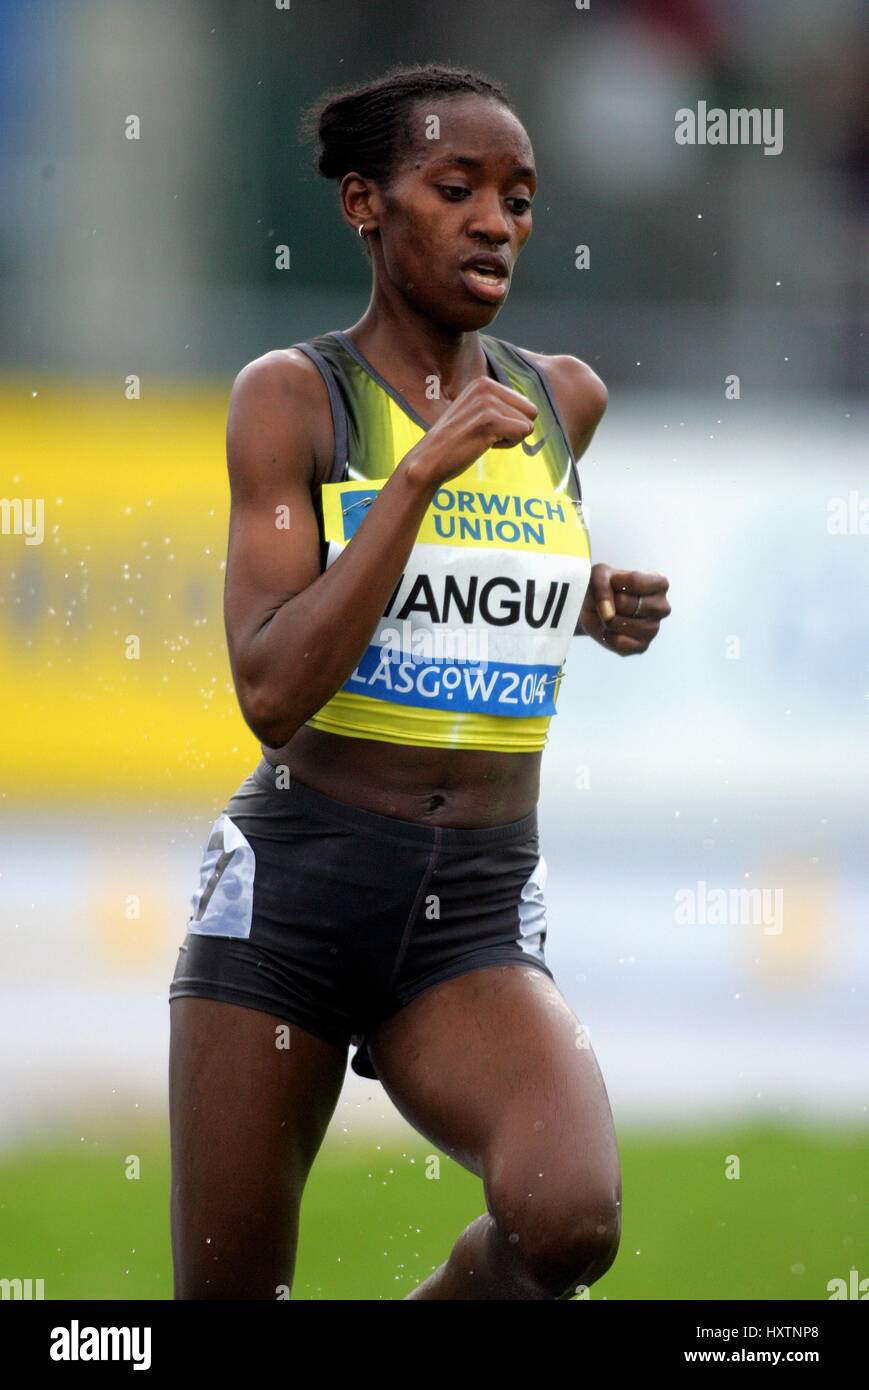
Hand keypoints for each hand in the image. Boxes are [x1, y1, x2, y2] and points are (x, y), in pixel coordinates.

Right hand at [401, 378, 537, 487]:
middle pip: (531, 411)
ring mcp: (488, 402)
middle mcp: (486, 386)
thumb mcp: (476, 412)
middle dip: (514, 429)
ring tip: (483, 439)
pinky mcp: (490, 420)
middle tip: (487, 435)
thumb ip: (499, 405)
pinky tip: (484, 445)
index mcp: (483, 382)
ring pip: (528, 424)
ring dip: (510, 439)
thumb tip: (533, 409)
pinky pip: (522, 433)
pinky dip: (507, 445)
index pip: (524, 403)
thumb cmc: (455, 441)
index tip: (485, 428)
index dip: (509, 422)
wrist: (429, 459)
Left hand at [580, 564, 670, 655]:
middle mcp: (661, 607)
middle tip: (610, 602)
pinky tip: (608, 630)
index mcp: (659, 584)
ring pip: (627, 625)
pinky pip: (621, 643)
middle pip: (632, 604)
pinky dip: (608, 636)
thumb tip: (609, 613)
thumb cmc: (603, 587)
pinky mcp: (642, 646)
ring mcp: (654, 628)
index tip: (611, 583)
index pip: (636, 581)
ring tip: (608, 616)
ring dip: (609, 620)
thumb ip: (602, 586)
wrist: (592, 609)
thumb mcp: (599, 575)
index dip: (615, 582)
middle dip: (613, 603)